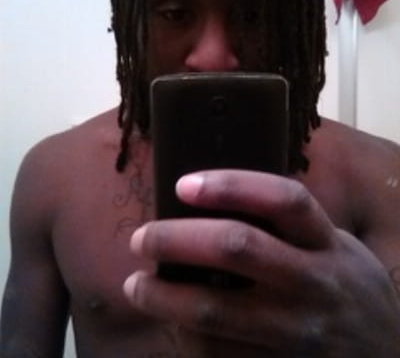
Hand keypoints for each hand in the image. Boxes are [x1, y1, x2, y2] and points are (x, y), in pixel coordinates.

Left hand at [124, 170, 399, 356]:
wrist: (388, 354)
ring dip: (164, 297)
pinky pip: (220, 353)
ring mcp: (297, 333)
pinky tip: (170, 323)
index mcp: (326, 243)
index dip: (231, 186)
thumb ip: (290, 226)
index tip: (184, 185)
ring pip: (216, 311)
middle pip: (237, 247)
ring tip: (136, 285)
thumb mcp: (335, 245)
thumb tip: (221, 203)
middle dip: (177, 239)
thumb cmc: (348, 287)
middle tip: (142, 237)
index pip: (282, 199)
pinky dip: (186, 336)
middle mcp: (313, 283)